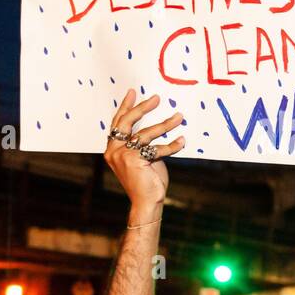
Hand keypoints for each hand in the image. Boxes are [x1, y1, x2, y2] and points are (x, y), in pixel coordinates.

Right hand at [104, 89, 185, 209]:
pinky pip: (157, 148)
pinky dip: (172, 145)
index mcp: (112, 148)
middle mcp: (114, 151)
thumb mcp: (143, 157)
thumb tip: (157, 124)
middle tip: (156, 98)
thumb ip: (142, 142)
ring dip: (165, 124)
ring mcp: (123, 155)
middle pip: (127, 122)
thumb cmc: (146, 180)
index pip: (118, 123)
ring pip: (146, 134)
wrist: (146, 202)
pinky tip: (182, 141)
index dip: (125, 106)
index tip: (132, 92)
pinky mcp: (135, 160)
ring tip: (179, 117)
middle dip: (142, 108)